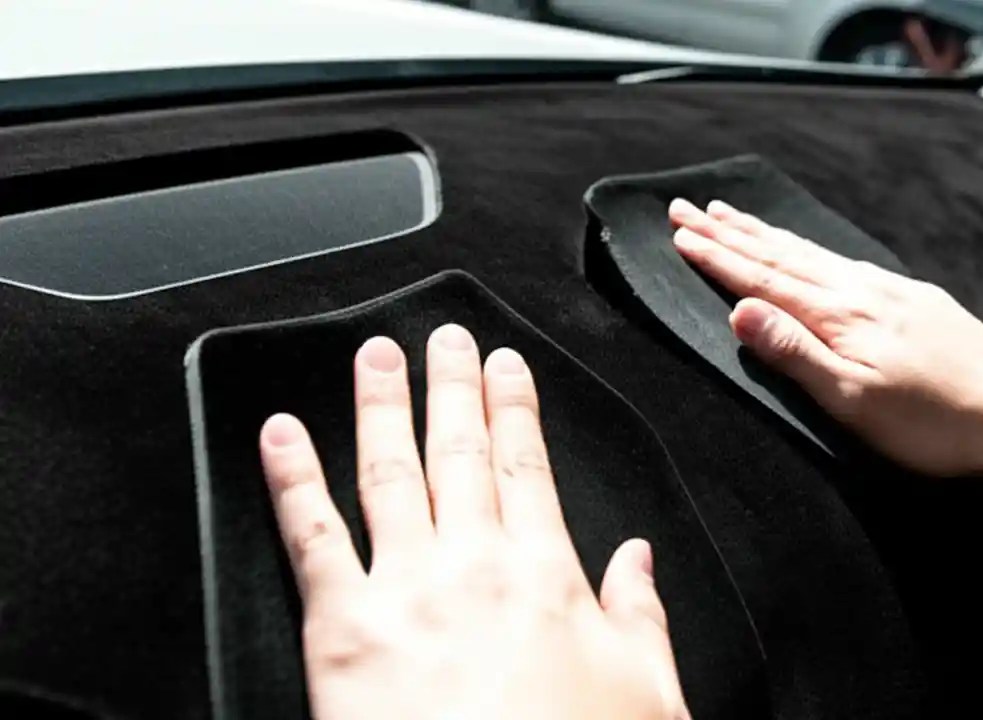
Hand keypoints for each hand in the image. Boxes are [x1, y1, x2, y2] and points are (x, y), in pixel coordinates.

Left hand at [258, 327, 689, 719]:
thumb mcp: (647, 696)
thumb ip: (640, 617)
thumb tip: (639, 558)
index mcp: (546, 576)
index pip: (528, 467)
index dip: (514, 409)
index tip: (505, 368)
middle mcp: (474, 565)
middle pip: (460, 453)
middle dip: (452, 387)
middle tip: (445, 337)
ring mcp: (405, 588)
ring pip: (390, 471)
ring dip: (380, 405)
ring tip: (374, 357)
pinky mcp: (342, 628)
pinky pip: (311, 535)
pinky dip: (292, 477)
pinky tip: (280, 434)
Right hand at [669, 198, 982, 476]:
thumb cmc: (933, 426)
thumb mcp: (854, 401)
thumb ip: (795, 352)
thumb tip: (740, 310)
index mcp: (840, 317)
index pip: (763, 280)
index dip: (718, 257)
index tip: (679, 234)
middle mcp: (861, 291)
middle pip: (782, 254)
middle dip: (730, 231)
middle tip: (687, 207)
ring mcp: (891, 291)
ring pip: (813, 252)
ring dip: (766, 233)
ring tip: (733, 214)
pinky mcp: (914, 299)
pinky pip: (844, 260)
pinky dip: (810, 246)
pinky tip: (808, 246)